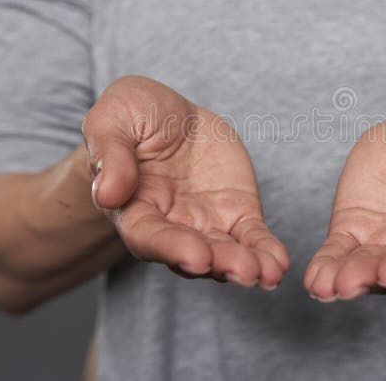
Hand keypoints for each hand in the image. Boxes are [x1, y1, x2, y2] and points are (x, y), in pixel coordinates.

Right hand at [82, 76, 289, 288]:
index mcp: (133, 208)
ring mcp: (205, 223)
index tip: (196, 257)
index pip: (149, 236)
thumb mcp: (111, 120)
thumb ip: (110, 155)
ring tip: (268, 273)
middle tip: (243, 270)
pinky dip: (266, 251)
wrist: (169, 113)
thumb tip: (106, 194)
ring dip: (247, 265)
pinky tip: (279, 263)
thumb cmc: (131, 116)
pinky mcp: (235, 212)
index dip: (171, 248)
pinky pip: (251, 237)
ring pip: (225, 252)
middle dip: (218, 263)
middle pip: (192, 253)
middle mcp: (169, 225)